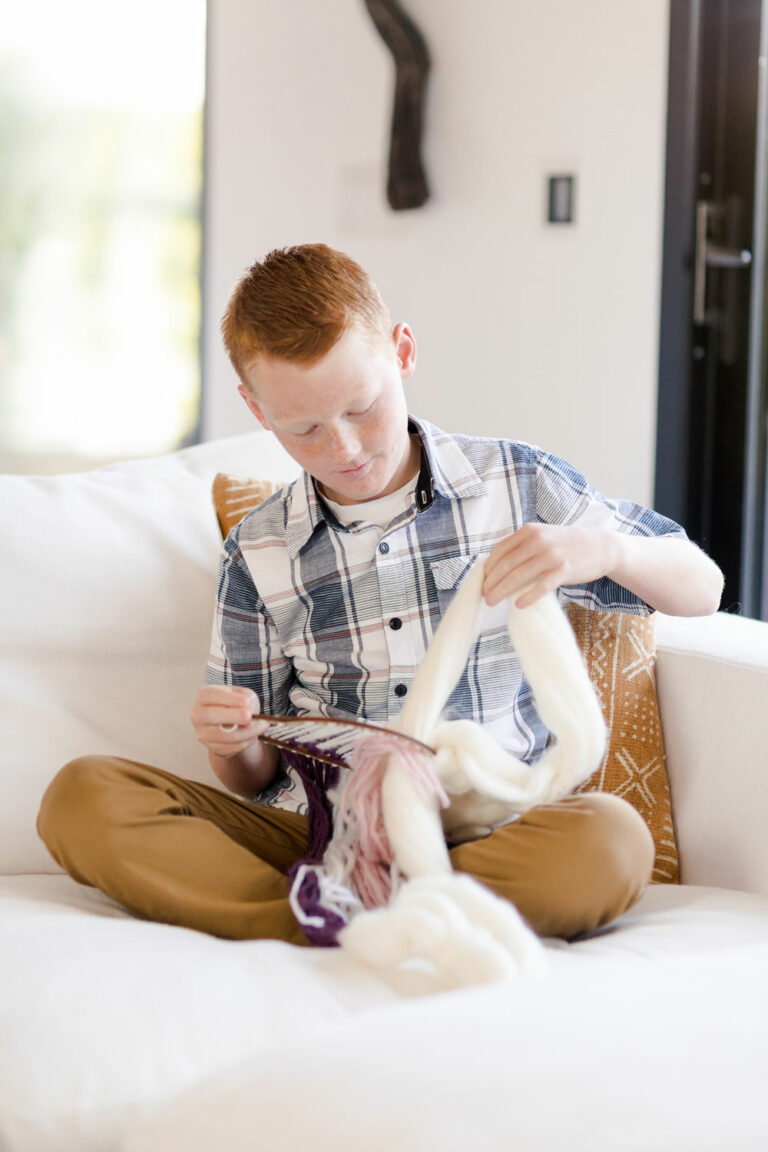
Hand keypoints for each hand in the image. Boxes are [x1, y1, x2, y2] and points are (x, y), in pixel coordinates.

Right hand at [190, 686, 271, 758]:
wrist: (231, 724)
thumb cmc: (236, 704)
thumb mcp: (242, 694)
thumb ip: (247, 697)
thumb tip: (249, 709)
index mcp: (203, 696)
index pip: (211, 695)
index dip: (228, 699)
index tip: (245, 702)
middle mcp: (198, 715)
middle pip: (211, 716)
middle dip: (233, 716)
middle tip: (249, 716)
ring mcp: (203, 734)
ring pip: (225, 735)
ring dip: (248, 732)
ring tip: (262, 725)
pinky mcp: (213, 748)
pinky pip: (232, 747)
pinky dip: (247, 742)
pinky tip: (254, 735)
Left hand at [482, 524, 616, 608]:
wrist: (600, 546)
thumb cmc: (567, 545)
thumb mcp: (543, 536)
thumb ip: (523, 547)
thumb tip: (498, 567)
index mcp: (529, 531)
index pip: (500, 551)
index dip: (488, 568)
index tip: (482, 582)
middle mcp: (538, 540)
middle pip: (506, 565)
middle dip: (491, 583)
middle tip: (485, 596)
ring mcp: (551, 555)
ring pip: (519, 576)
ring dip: (502, 591)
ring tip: (493, 602)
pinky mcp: (564, 570)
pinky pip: (541, 586)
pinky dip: (528, 597)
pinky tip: (518, 606)